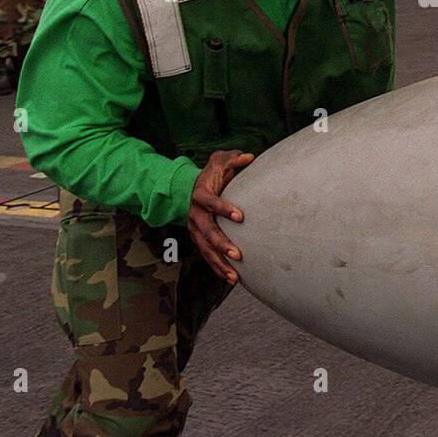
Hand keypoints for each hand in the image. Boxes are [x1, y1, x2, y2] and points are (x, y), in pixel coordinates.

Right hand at [187, 149, 253, 282]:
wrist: (188, 189)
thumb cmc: (210, 175)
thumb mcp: (219, 162)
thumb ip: (234, 159)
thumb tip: (250, 157)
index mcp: (200, 195)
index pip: (211, 203)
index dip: (224, 208)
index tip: (241, 216)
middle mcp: (195, 215)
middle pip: (207, 232)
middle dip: (221, 244)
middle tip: (238, 254)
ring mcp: (195, 230)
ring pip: (206, 249)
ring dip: (220, 263)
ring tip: (235, 276)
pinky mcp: (199, 240)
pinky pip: (207, 257)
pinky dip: (218, 268)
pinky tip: (231, 279)